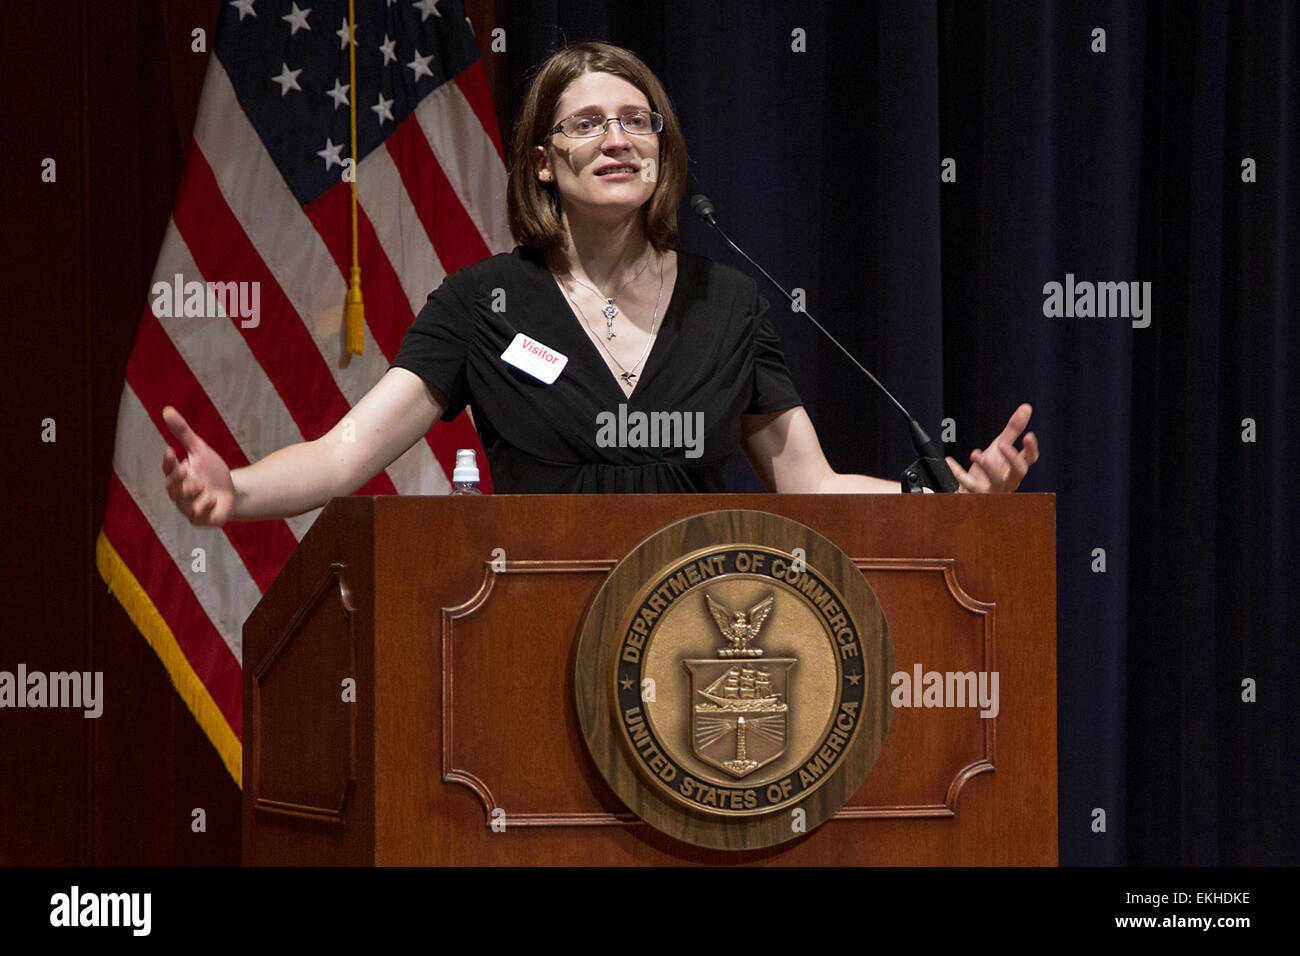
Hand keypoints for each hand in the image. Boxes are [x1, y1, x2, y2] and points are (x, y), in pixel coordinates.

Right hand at [161, 406, 235, 525]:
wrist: (232, 491)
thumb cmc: (211, 470)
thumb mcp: (199, 449)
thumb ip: (183, 432)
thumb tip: (167, 409)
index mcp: (177, 475)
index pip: (168, 468)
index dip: (168, 461)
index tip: (171, 450)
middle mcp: (179, 493)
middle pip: (173, 488)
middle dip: (178, 480)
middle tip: (184, 470)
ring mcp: (189, 507)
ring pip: (184, 504)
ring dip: (191, 494)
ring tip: (199, 485)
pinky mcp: (201, 519)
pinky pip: (199, 517)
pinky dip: (205, 509)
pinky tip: (213, 499)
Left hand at [945, 403, 1038, 492]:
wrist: (971, 492)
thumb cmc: (989, 471)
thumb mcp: (1000, 447)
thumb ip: (1013, 429)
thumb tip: (1026, 407)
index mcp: (1015, 469)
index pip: (1029, 460)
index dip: (1031, 449)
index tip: (1028, 435)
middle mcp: (1007, 481)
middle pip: (1017, 472)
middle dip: (1011, 458)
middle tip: (1002, 444)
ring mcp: (992, 490)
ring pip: (994, 481)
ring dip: (987, 467)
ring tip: (975, 453)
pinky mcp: (975, 495)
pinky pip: (968, 485)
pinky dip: (958, 473)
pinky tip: (949, 461)